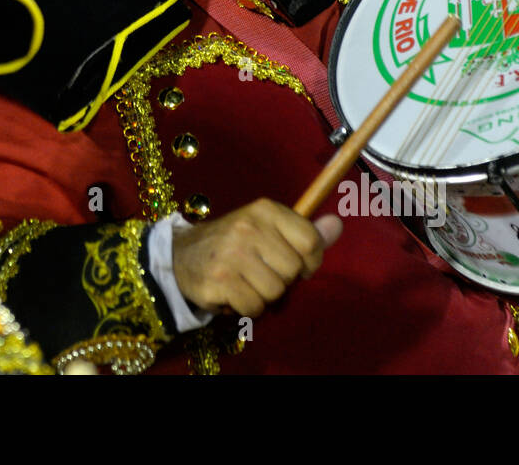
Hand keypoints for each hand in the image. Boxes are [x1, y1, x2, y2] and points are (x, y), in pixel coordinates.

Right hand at [171, 198, 341, 316]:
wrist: (180, 255)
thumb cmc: (233, 242)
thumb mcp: (268, 228)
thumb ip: (305, 232)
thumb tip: (338, 225)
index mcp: (265, 210)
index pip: (310, 242)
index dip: (308, 262)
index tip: (293, 264)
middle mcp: (248, 227)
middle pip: (293, 271)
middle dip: (281, 279)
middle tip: (259, 272)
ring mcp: (232, 254)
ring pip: (275, 292)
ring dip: (263, 296)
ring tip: (244, 282)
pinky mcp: (219, 281)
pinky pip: (254, 308)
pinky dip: (246, 308)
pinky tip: (232, 293)